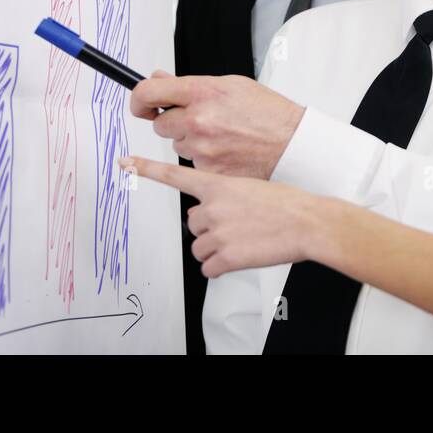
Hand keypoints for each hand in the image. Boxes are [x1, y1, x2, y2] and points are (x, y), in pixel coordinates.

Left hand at [120, 155, 318, 276]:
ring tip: (242, 242)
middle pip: (192, 224)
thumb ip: (226, 193)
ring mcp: (218, 233)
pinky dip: (221, 268)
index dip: (146, 169)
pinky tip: (242, 256)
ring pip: (199, 248)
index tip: (125, 163)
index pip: (174, 175)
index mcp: (218, 185)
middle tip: (236, 227)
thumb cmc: (288, 203)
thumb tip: (213, 209)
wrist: (307, 222)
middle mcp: (212, 208)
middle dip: (209, 229)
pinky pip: (209, 269)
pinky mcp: (226, 257)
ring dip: (216, 250)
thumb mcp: (252, 185)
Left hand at [129, 71, 304, 178]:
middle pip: (160, 124)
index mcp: (203, 92)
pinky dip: (205, 158)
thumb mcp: (231, 85)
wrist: (292, 143)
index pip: (148, 92)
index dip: (138, 99)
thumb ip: (191, 84)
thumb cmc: (268, 113)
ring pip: (177, 145)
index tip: (140, 104)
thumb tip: (160, 80)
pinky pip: (192, 163)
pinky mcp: (207, 171)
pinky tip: (226, 150)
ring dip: (190, 140)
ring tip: (221, 136)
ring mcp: (202, 148)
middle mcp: (198, 120)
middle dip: (174, 121)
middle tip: (199, 120)